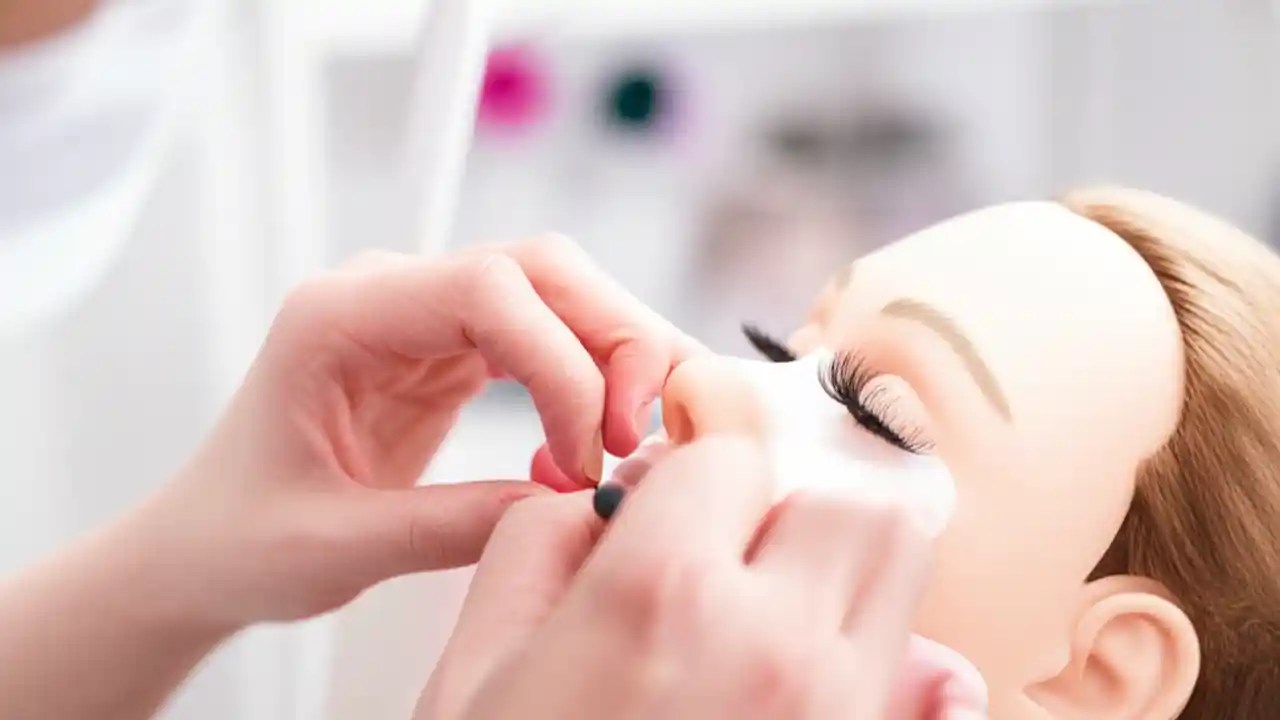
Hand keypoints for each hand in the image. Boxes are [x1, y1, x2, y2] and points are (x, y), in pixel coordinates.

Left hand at [126, 236, 702, 627]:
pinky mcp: (454, 352)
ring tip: (634, 440)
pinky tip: (592, 445)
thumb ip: (451, 526)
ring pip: (561, 296)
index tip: (586, 451)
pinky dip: (592, 383)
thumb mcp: (336, 547)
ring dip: (618, 357)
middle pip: (543, 269)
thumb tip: (573, 506)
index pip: (487, 287)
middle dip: (615, 341)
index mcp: (338, 315)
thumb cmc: (241, 538)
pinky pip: (549, 341)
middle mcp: (389, 294)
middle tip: (640, 436)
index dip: (560, 360)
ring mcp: (427, 317)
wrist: (209, 546)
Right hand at [416, 436, 987, 719]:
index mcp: (661, 596)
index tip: (680, 478)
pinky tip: (808, 659)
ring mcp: (832, 710)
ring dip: (845, 554)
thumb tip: (606, 500)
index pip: (733, 450)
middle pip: (849, 495)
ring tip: (775, 593)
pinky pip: (924, 672)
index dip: (694, 460)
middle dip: (790, 497)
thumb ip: (540, 541)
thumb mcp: (478, 662)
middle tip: (734, 536)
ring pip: (900, 564)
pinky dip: (882, 641)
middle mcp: (771, 645)